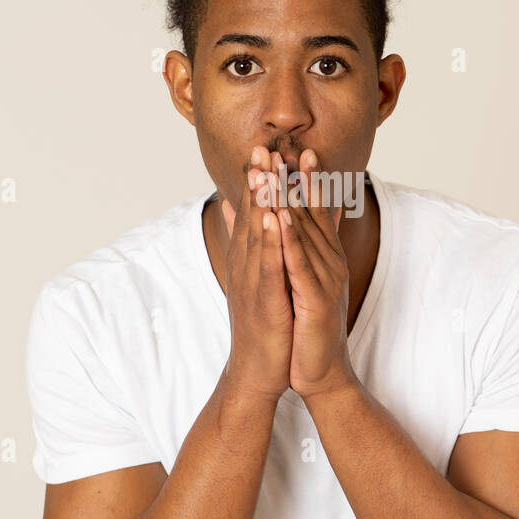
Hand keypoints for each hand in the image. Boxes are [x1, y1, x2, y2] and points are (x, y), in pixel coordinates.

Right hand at [218, 146, 293, 401]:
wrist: (256, 372)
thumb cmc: (262, 327)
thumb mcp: (257, 283)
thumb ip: (251, 250)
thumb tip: (241, 221)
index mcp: (249, 260)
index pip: (254, 213)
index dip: (258, 181)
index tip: (263, 148)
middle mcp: (247, 266)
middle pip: (253, 216)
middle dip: (258, 181)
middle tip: (261, 146)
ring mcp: (254, 282)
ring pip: (258, 235)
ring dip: (262, 202)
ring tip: (265, 171)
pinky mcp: (265, 300)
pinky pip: (269, 266)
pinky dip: (272, 241)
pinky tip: (276, 218)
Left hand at [276, 148, 358, 400]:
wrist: (318, 369)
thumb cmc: (307, 326)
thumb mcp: (302, 282)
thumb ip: (297, 251)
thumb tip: (291, 226)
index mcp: (323, 257)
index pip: (314, 212)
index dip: (306, 179)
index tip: (296, 149)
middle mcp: (328, 262)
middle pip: (310, 214)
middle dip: (294, 180)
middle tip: (283, 145)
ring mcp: (324, 279)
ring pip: (305, 233)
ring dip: (290, 200)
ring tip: (276, 171)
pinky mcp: (315, 300)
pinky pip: (300, 266)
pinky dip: (290, 241)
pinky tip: (281, 219)